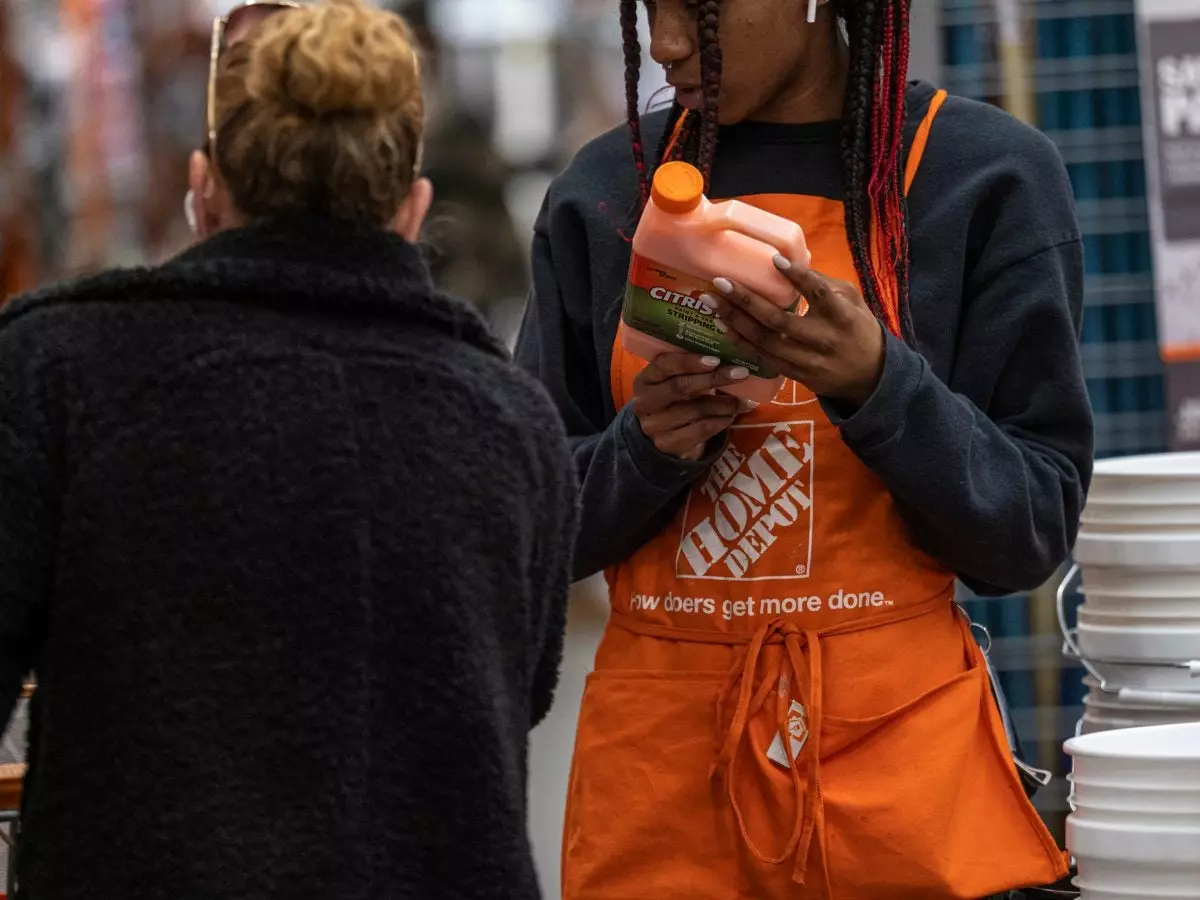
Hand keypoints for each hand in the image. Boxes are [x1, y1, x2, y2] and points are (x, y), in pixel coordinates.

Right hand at [631, 354, 755, 459]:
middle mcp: (644, 402)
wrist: (658, 440)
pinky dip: (721, 422)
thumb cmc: (672, 402)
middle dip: (714, 378)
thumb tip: (731, 360)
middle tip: (741, 374)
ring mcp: (654, 426)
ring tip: (746, 400)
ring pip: (696, 410)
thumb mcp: (673, 383)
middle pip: (680, 387)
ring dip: (725, 404)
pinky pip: (701, 430)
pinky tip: (732, 416)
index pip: (664, 364)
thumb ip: (691, 371)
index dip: (690, 361)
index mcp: (644, 380)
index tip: (717, 360)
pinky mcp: (668, 445)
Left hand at [703, 256, 885, 406]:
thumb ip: (825, 283)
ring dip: (736, 322)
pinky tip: (724, 328)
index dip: (797, 277)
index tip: (773, 260)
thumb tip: (791, 265)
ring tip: (713, 303)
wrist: (870, 376)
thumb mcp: (853, 301)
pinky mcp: (797, 375)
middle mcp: (823, 339)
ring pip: (765, 342)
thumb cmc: (858, 329)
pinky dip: (742, 344)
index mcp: (841, 315)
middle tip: (720, 282)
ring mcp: (808, 360)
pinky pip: (764, 359)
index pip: (818, 293)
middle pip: (779, 320)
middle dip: (746, 300)